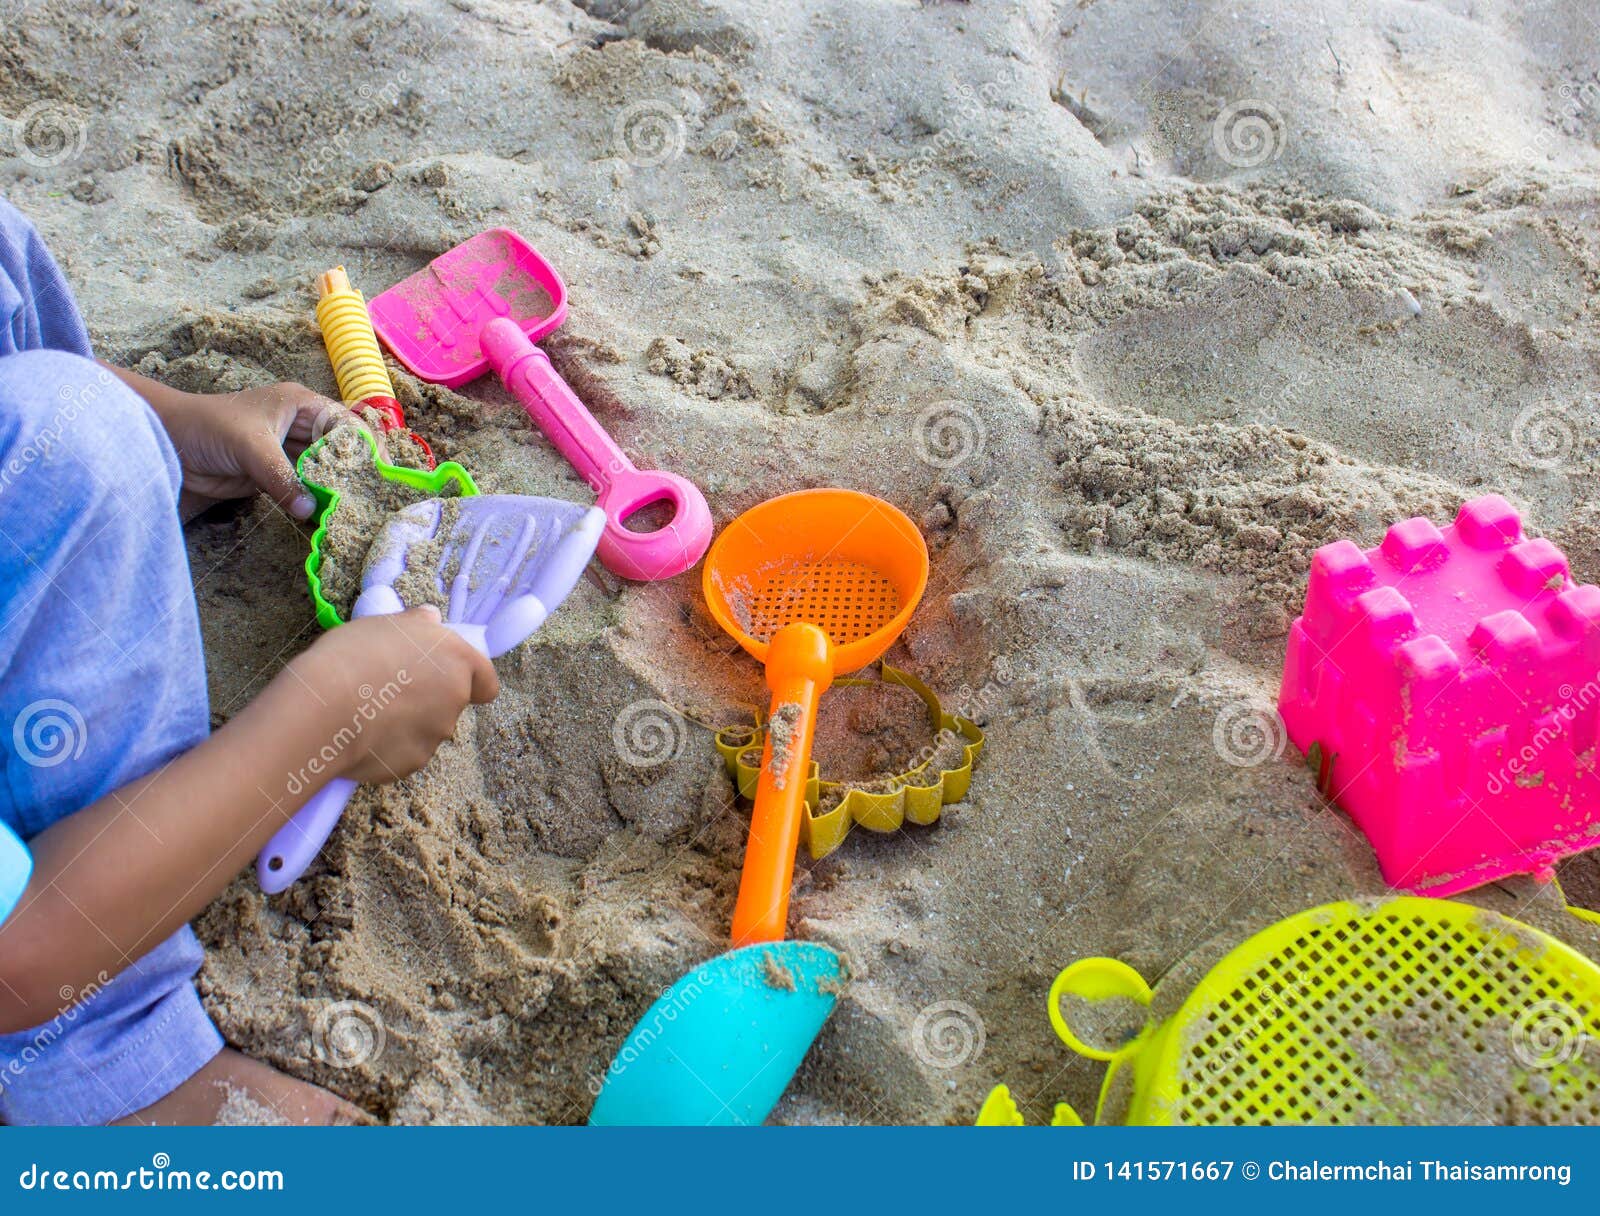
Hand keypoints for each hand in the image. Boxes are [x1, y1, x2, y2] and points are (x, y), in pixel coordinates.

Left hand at [105, 365, 353, 519]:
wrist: (164, 443)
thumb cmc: (205, 427)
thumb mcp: (249, 448)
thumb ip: (281, 478)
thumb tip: (311, 511)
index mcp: (300, 404)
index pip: (347, 423)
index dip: (368, 446)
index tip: (383, 473)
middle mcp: (298, 425)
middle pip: (338, 450)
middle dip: (353, 473)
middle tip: (371, 499)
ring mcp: (285, 451)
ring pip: (321, 472)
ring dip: (333, 491)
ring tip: (353, 513)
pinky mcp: (272, 474)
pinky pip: (301, 488)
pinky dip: (312, 502)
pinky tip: (324, 517)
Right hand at [286, 607, 498, 784]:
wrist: (324, 708)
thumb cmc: (353, 656)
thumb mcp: (384, 625)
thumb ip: (415, 625)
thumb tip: (430, 618)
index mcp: (457, 661)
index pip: (487, 682)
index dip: (470, 681)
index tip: (445, 678)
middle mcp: (455, 700)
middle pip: (451, 703)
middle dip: (427, 699)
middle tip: (388, 689)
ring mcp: (435, 735)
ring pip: (427, 729)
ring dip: (407, 723)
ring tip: (366, 711)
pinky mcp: (413, 763)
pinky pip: (404, 752)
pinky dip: (388, 746)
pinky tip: (360, 734)